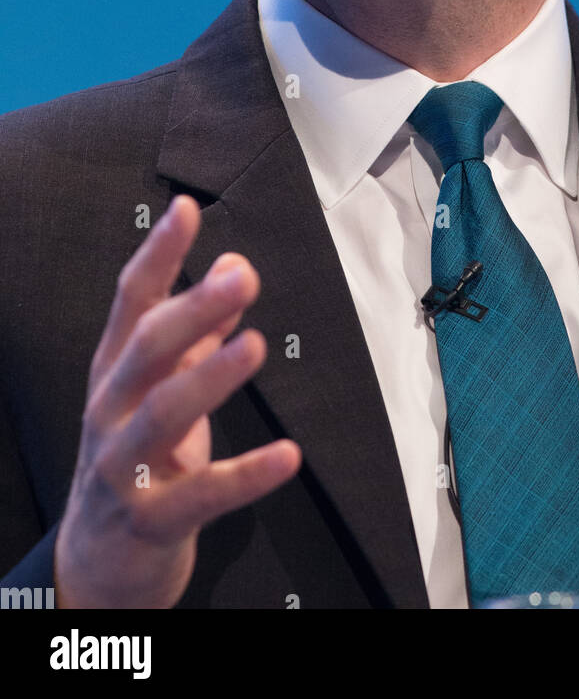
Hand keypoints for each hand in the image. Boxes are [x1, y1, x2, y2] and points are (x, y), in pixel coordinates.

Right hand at [54, 194, 300, 607]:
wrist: (99, 561)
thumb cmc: (139, 457)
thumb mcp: (164, 386)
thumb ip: (200, 329)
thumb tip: (234, 267)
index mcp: (117, 370)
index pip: (132, 301)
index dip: (158, 254)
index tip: (185, 209)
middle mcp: (112, 410)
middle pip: (146, 349)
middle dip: (192, 309)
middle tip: (242, 276)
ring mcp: (124, 467)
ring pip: (162, 415)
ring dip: (210, 378)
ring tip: (256, 344)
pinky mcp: (151, 519)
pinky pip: (201, 496)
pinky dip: (246, 476)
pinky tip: (287, 456)